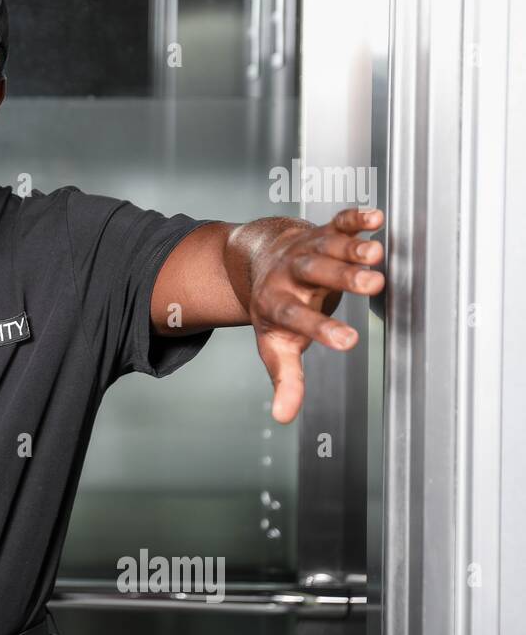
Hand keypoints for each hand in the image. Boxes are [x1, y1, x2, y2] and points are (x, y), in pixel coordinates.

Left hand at [249, 207, 385, 422]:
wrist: (258, 261)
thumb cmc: (275, 309)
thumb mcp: (274, 345)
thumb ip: (284, 377)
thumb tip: (283, 416)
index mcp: (278, 304)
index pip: (298, 317)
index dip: (322, 329)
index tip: (349, 341)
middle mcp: (292, 275)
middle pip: (316, 275)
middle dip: (342, 279)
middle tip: (372, 285)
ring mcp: (309, 250)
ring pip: (329, 247)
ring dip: (352, 249)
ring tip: (376, 253)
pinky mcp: (324, 231)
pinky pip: (339, 222)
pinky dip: (356, 218)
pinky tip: (375, 218)